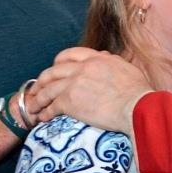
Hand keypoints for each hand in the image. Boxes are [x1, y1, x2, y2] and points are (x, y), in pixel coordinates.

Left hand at [27, 47, 152, 132]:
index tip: (55, 71)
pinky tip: (44, 118)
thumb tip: (104, 56)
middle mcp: (82, 68)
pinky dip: (46, 113)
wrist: (136, 107)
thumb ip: (112, 61)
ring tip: (34, 107)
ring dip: (38, 99)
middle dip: (42, 82)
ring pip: (48, 89)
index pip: (69, 54)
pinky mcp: (70, 102)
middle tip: (37, 90)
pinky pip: (51, 106)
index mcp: (96, 58)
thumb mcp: (126, 67)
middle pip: (53, 71)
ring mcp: (74, 84)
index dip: (58, 63)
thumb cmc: (138, 91)